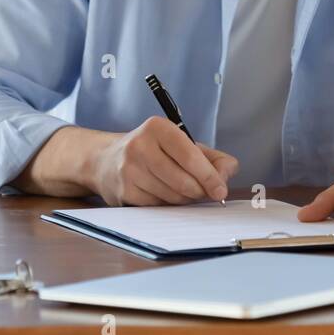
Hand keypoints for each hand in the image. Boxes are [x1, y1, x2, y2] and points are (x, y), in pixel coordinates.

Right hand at [90, 117, 237, 205]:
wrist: (105, 160)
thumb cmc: (153, 152)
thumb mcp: (182, 145)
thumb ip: (212, 157)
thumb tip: (228, 173)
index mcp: (158, 128)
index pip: (190, 156)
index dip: (209, 177)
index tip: (221, 191)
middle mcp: (140, 146)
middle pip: (183, 181)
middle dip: (199, 191)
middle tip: (204, 193)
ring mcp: (128, 170)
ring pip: (172, 196)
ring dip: (184, 199)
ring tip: (183, 191)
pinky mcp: (124, 191)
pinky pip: (158, 207)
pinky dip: (168, 205)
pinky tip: (164, 194)